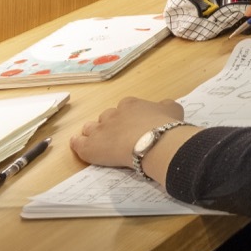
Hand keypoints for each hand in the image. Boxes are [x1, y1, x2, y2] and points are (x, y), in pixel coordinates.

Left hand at [70, 96, 185, 168]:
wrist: (154, 142)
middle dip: (111, 125)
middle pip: (106, 117)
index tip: (134, 125)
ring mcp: (99, 129)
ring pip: (89, 128)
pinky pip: (77, 142)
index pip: (124, 108)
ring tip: (102, 142)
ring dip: (93, 133)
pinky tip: (81, 146)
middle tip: (121, 136)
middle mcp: (112, 113)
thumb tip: (162, 106)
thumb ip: (164, 106)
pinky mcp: (89, 146)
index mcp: (130, 104)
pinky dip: (78, 143)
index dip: (128, 117)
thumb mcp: (173, 109)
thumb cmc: (164, 125)